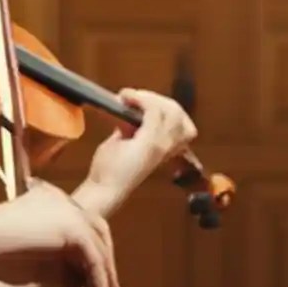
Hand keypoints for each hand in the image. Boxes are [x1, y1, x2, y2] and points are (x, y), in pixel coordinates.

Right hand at [0, 181, 120, 286]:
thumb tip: (85, 285)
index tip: (96, 278)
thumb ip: (60, 266)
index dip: (93, 253)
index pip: (83, 227)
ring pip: (98, 246)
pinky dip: (100, 280)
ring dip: (106, 276)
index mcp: (52, 201)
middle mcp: (64, 200)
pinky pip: (94, 257)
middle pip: (98, 232)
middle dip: (106, 263)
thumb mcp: (35, 260)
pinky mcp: (72, 226)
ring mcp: (70, 211)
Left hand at [83, 89, 198, 211]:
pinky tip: (125, 97)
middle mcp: (169, 147)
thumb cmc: (112, 170)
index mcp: (165, 148)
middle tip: (133, 97)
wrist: (105, 188)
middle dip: (157, 99)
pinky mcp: (150, 144)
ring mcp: (161, 146)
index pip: (182, 122)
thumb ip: (133, 129)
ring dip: (148, 98)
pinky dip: (140, 99)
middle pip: (179, 114)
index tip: (141, 102)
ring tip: (129, 97)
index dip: (166, 107)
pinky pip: (155, 111)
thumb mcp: (126, 143)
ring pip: (171, 111)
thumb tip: (130, 111)